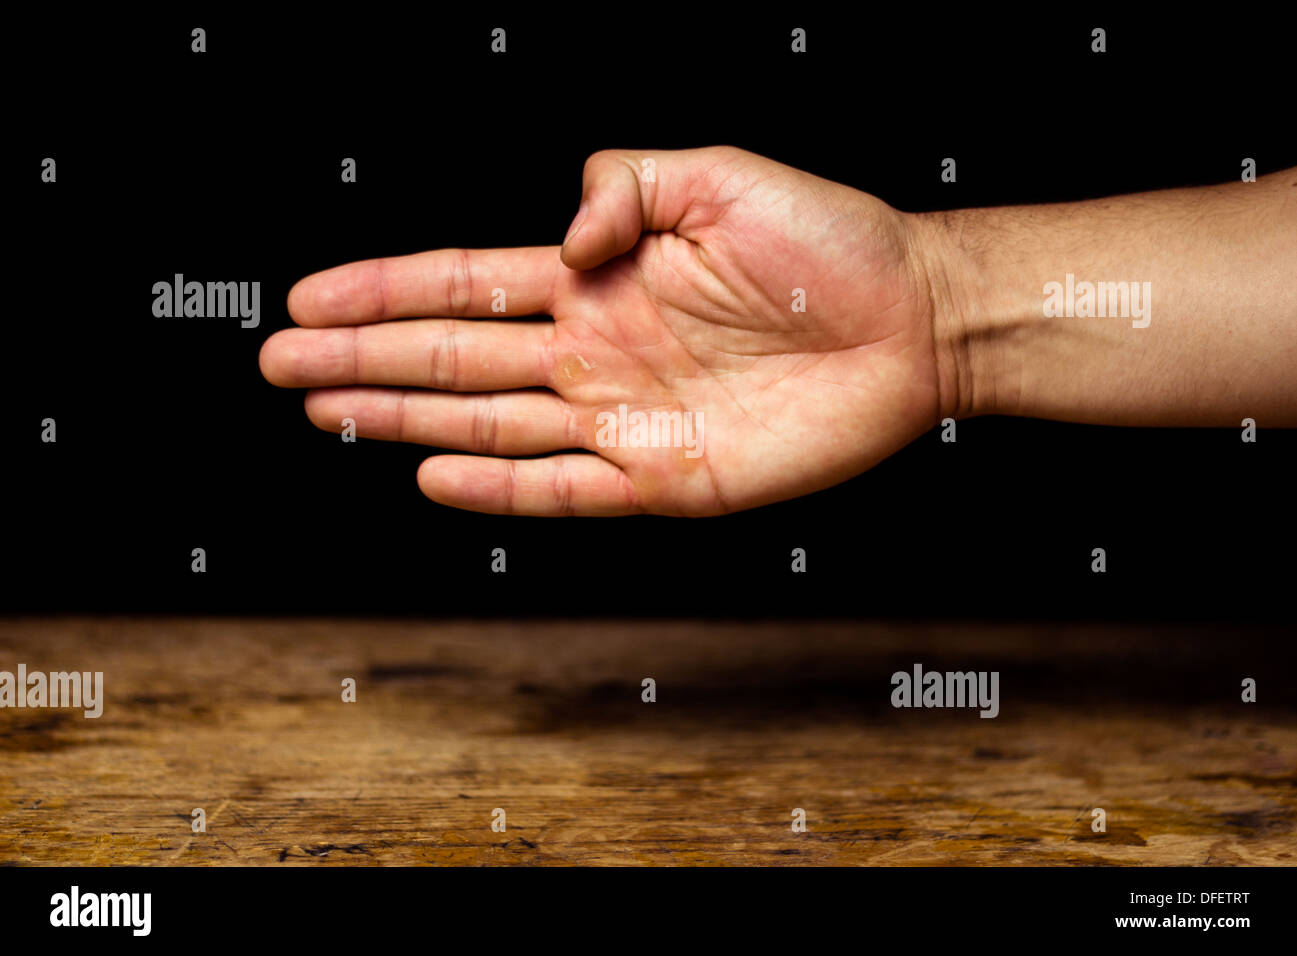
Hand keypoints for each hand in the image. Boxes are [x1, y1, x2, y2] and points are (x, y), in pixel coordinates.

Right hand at [259, 147, 949, 514]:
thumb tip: (559, 243)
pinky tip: (434, 476)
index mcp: (600, 279)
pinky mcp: (665, 477)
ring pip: (488, 425)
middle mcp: (597, 351)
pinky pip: (563, 489)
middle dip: (364, 360)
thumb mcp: (716, 174)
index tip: (311, 297)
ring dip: (403, 421)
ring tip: (328, 412)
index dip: (385, 292)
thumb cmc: (830, 244)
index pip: (466, 287)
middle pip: (455, 360)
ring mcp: (625, 418)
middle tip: (282, 362)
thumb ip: (621, 187)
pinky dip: (496, 489)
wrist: (913, 322)